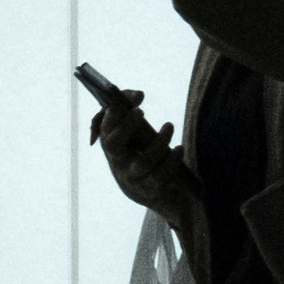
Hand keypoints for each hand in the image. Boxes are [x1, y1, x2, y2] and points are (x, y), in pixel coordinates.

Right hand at [86, 91, 192, 217]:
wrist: (144, 188)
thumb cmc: (136, 147)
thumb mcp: (130, 128)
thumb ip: (129, 104)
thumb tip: (138, 95)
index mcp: (110, 146)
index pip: (104, 130)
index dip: (111, 116)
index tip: (123, 103)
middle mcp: (118, 162)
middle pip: (113, 146)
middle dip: (126, 127)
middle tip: (140, 112)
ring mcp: (134, 177)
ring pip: (144, 162)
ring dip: (159, 143)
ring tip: (169, 125)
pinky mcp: (151, 188)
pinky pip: (162, 176)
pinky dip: (172, 160)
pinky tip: (179, 148)